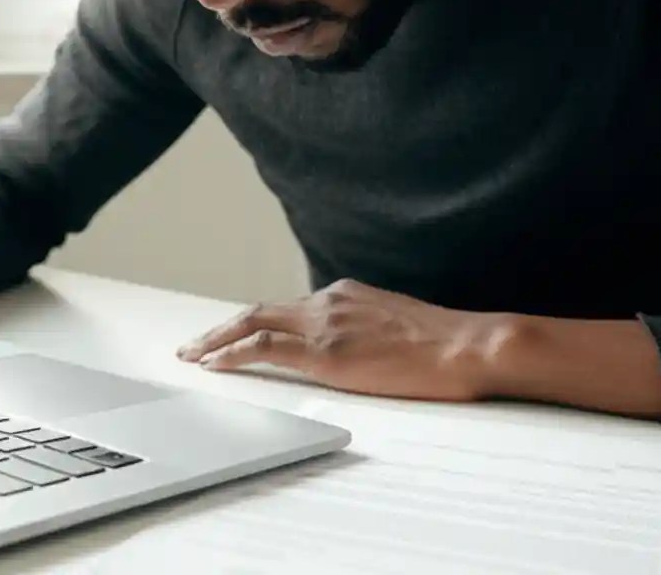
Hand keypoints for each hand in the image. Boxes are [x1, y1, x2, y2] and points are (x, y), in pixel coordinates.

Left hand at [177, 279, 509, 401]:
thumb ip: (369, 331)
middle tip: (193, 345)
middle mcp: (329, 301)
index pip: (287, 307)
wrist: (469, 346)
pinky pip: (264, 347)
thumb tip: (359, 348)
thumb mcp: (400, 326)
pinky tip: (215, 366)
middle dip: (222, 328)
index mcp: (347, 295)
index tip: (233, 334)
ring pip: (252, 323)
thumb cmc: (447, 346)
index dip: (254, 322)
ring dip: (216, 340)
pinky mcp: (326, 351)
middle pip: (260, 310)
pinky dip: (232, 354)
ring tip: (192, 356)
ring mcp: (325, 324)